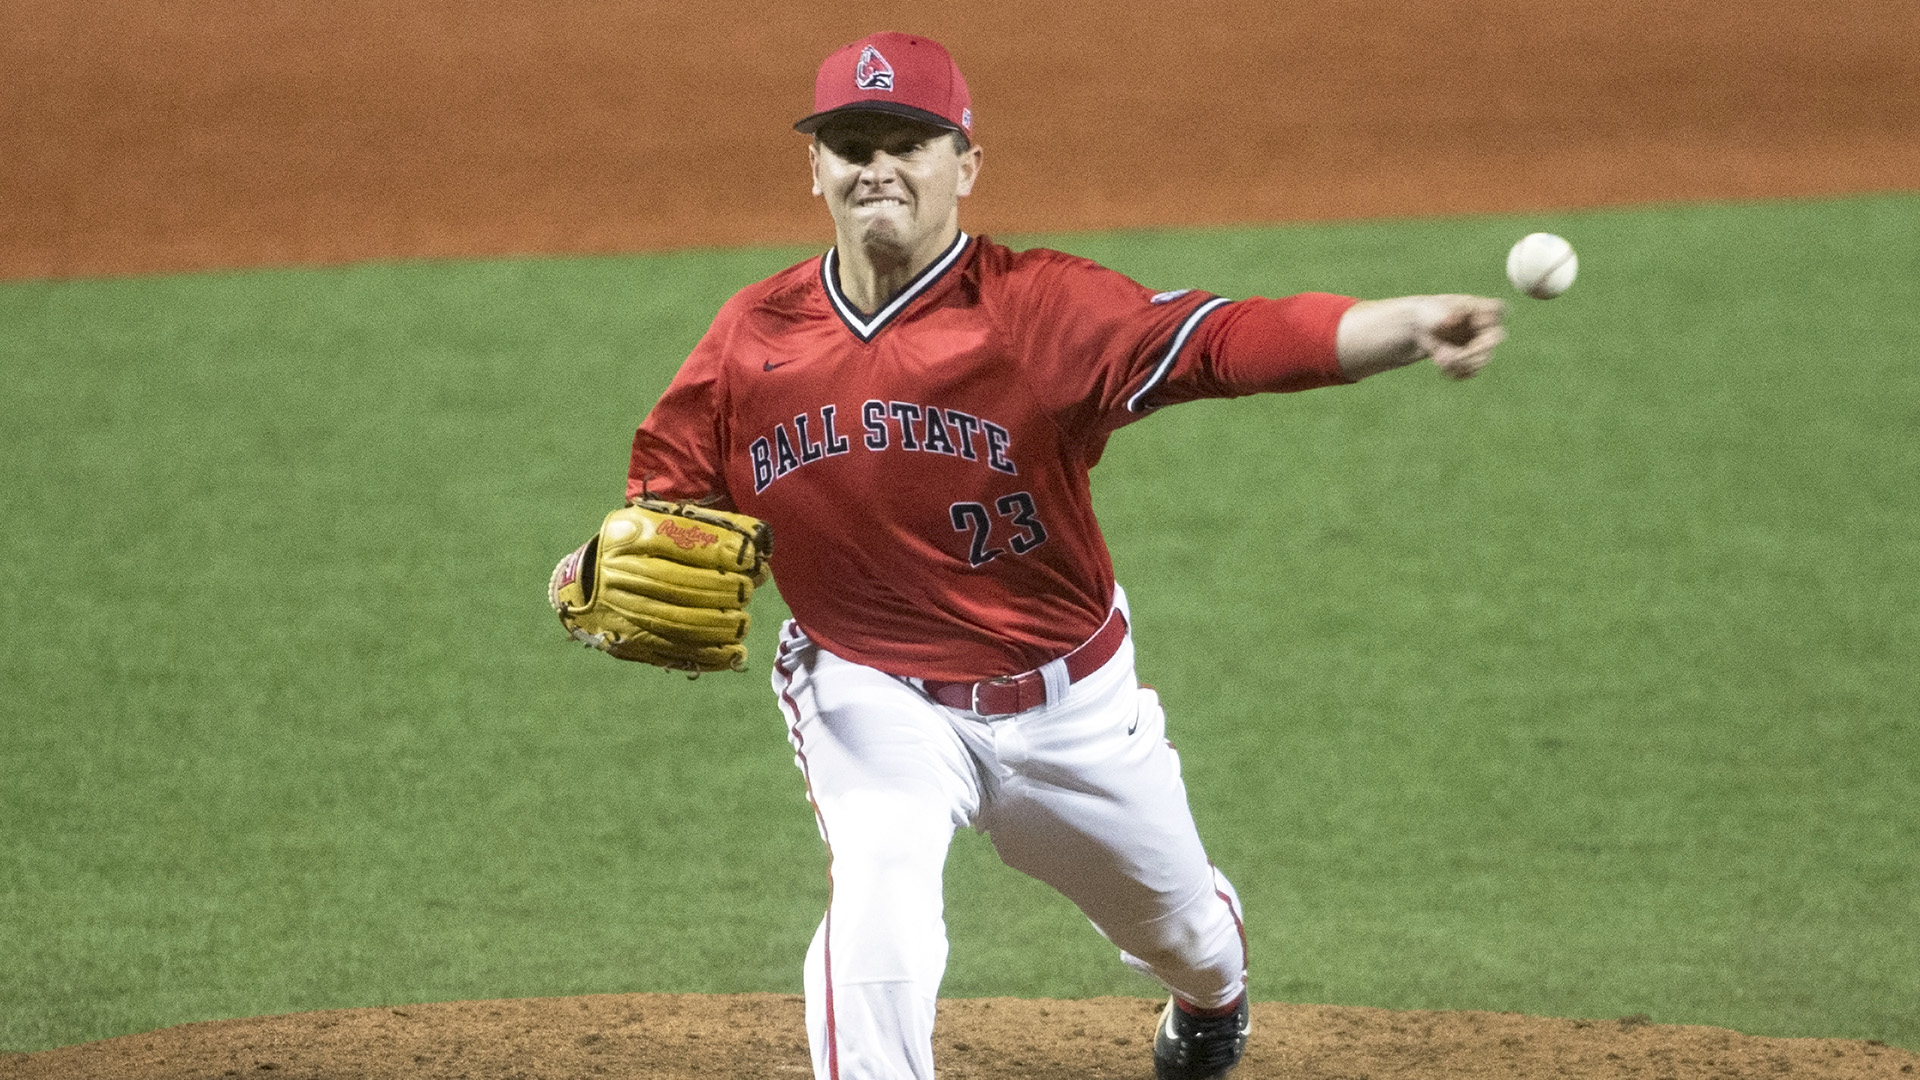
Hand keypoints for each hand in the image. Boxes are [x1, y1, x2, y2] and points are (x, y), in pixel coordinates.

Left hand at [1335, 294, 1507, 380]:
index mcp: (1480, 308)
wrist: (1416, 330)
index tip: (1473, 323)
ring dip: (1461, 364)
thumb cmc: (1427, 313)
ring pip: (1482, 359)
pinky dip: (1457, 372)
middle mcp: (1485, 326)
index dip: (1491, 319)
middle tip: (1453, 358)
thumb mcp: (1433, 310)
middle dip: (1473, 351)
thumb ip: (1445, 313)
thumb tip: (1452, 320)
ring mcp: (1480, 343)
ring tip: (1440, 361)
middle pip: (1494, 340)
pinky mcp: (1471, 360)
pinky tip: (1443, 368)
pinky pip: (1471, 371)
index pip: (1499, 310)